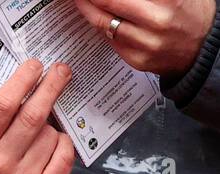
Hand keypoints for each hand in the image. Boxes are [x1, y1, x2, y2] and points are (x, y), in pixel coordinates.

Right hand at [0, 59, 76, 173]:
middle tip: (61, 71)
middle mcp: (0, 164)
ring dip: (52, 129)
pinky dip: (62, 146)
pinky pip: (64, 153)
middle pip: (33, 115)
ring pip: (52, 134)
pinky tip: (51, 150)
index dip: (23, 80)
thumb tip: (35, 81)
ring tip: (39, 139)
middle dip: (52, 86)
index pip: (3, 104)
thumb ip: (2, 117)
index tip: (35, 65)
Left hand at [73, 0, 216, 78]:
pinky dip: (101, 25)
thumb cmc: (188, 11)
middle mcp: (157, 20)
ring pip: (103, 23)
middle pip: (109, 2)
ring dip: (87, 9)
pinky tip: (96, 16)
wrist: (202, 48)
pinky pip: (110, 40)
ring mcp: (145, 43)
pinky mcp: (136, 59)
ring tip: (81, 1)